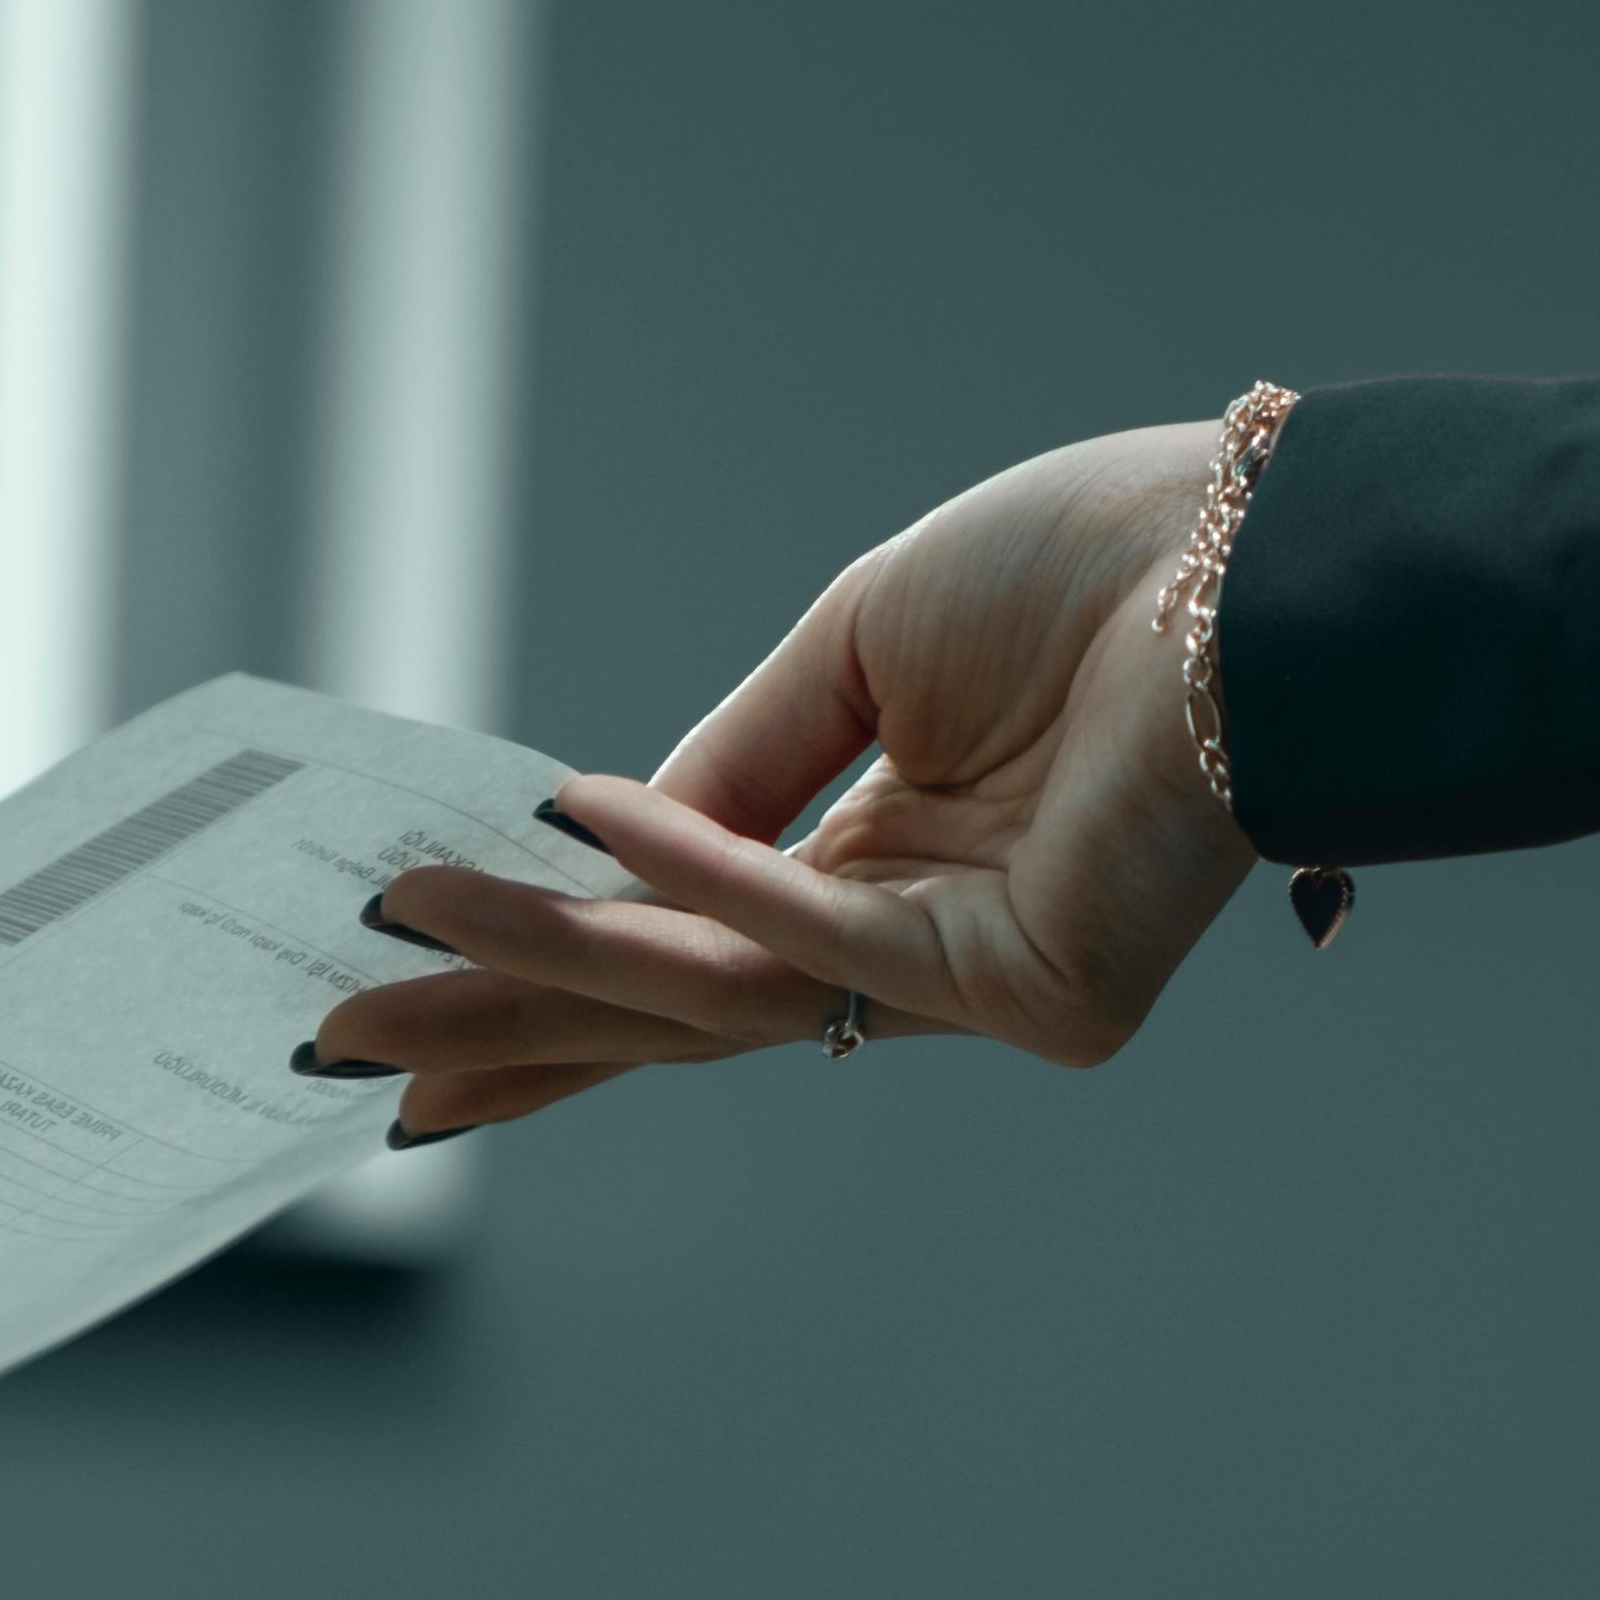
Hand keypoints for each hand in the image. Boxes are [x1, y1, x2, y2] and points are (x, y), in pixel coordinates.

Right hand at [318, 421, 1260, 1137]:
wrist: (1265, 557)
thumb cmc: (1095, 571)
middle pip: (671, 1013)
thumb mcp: (862, 645)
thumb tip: (591, 840)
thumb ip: (731, 764)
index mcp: (884, 872)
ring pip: (716, 997)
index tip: (405, 1003)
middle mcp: (921, 951)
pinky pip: (817, 940)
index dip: (544, 979)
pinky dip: (699, 876)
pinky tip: (585, 826)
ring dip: (547, 954)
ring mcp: (975, 991)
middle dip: (500, 1023)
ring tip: (399, 932)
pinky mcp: (1028, 999)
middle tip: (333, 1041)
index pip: (685, 956)